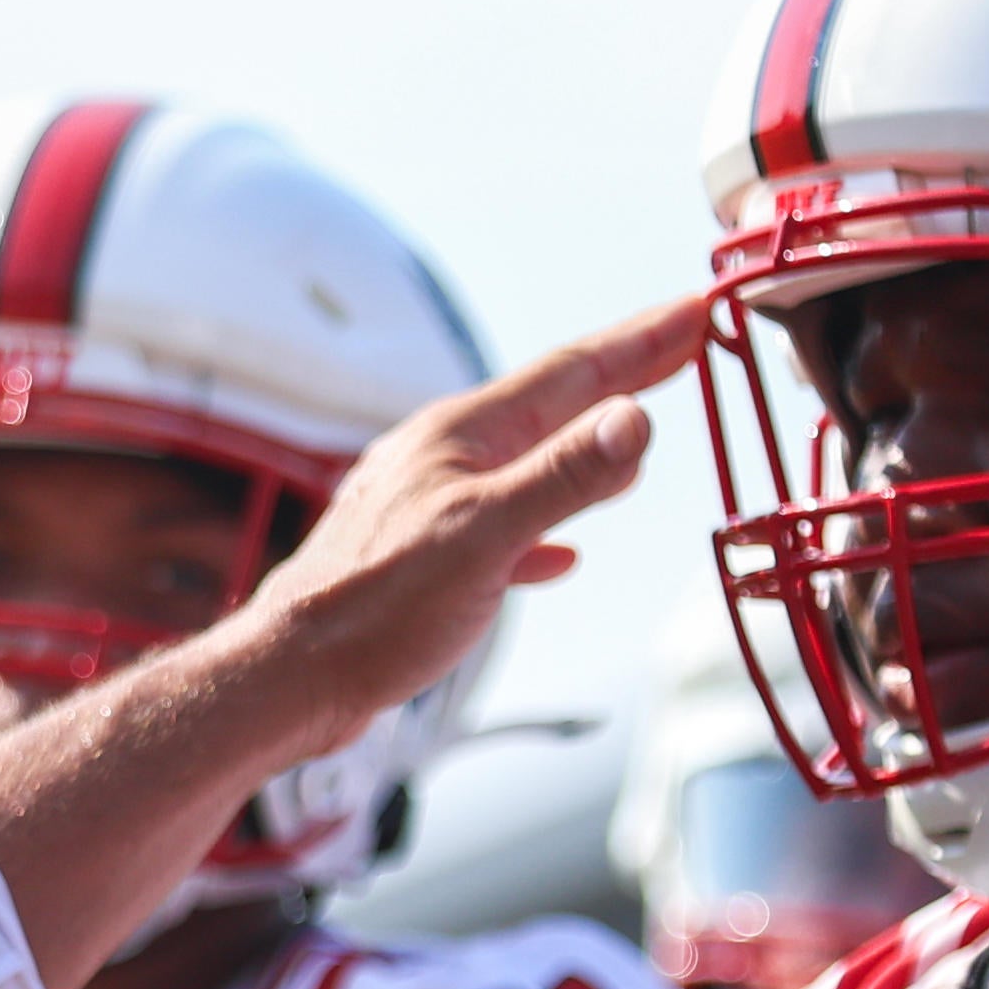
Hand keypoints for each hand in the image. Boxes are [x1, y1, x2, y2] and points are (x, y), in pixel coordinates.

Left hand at [229, 299, 702, 757]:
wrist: (292, 676)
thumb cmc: (374, 608)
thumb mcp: (484, 535)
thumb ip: (563, 476)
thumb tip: (633, 416)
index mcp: (463, 436)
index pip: (572, 373)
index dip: (641, 343)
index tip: (696, 312)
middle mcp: (445, 456)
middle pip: (553, 404)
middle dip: (623, 375)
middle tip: (685, 344)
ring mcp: (430, 502)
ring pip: (527, 459)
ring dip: (587, 442)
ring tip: (634, 427)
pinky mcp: (421, 557)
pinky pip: (500, 523)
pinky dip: (543, 526)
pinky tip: (558, 552)